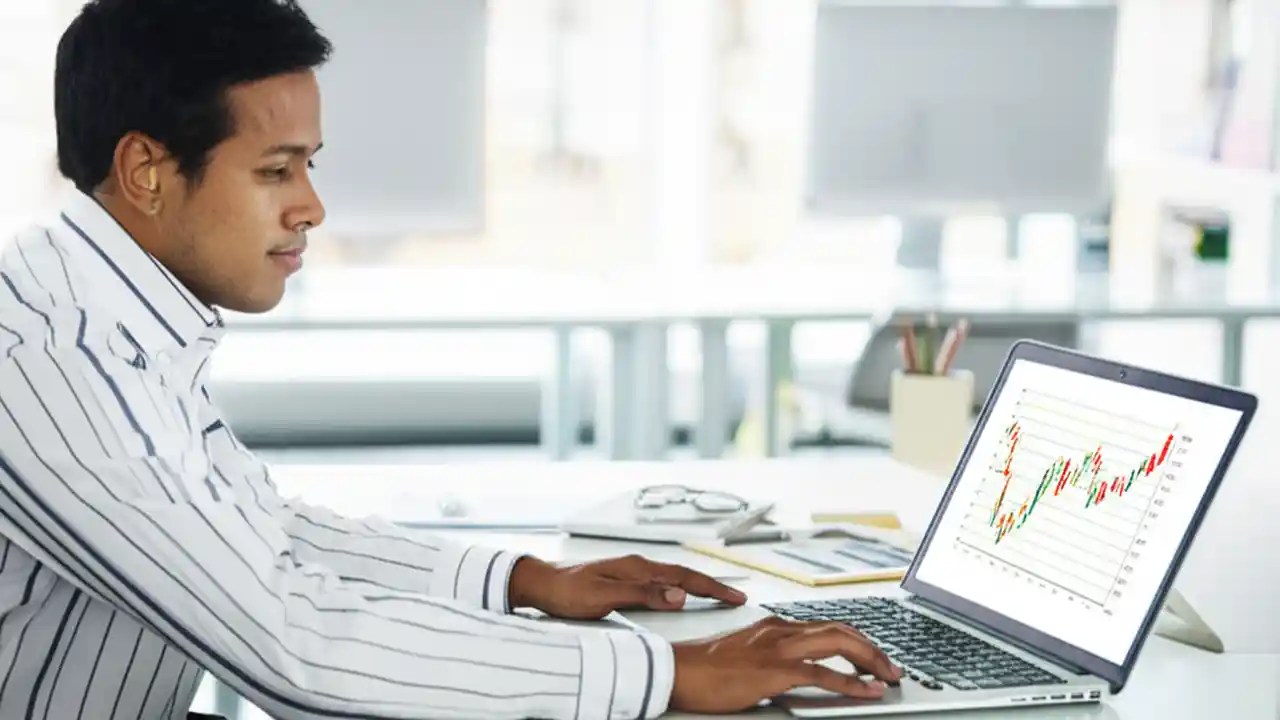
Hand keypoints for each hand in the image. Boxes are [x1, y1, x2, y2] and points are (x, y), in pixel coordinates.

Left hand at [507, 554, 746, 619]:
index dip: (713, 588)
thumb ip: (643, 594)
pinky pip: (662, 582)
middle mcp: (638, 565)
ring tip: (717, 595)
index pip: (685, 577)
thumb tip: (679, 595)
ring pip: (674, 578)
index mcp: (638, 567)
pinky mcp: (624, 579)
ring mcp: (631, 571)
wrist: (540, 583)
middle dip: (713, 586)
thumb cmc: (567, 590)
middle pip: (685, 575)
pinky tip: (680, 593)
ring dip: (698, 586)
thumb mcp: (604, 595)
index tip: (735, 597)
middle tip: (736, 598)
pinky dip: (680, 588)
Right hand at [670, 616, 902, 713]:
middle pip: (841, 630)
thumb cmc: (704, 669)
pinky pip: (822, 674)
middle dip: (872, 648)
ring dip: (870, 660)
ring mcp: (778, 648)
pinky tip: (867, 691)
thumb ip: (770, 658)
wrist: (677, 670)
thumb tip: (792, 672)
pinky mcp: (774, 671)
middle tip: (891, 667)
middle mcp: (781, 631)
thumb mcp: (745, 656)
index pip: (828, 626)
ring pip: (838, 644)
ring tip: (889, 676)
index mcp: (775, 627)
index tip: (873, 655)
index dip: (857, 639)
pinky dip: (851, 683)